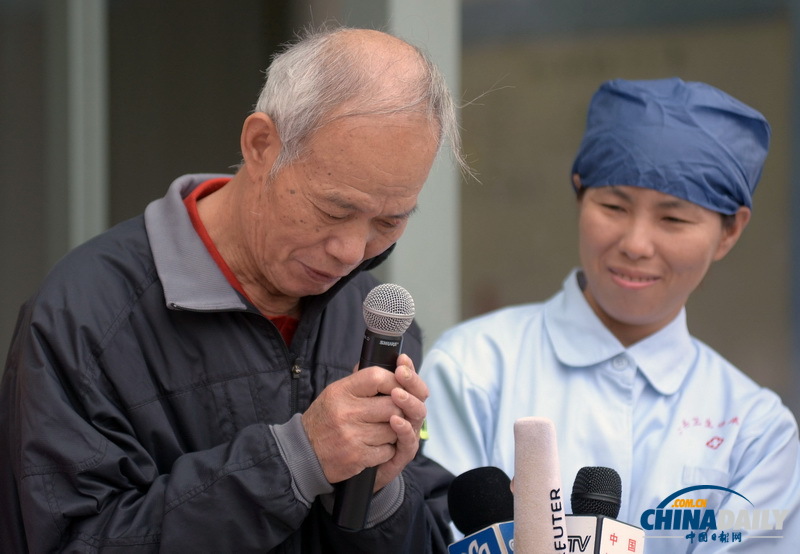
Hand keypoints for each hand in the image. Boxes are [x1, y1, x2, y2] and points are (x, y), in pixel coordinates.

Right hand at [301, 353, 427, 488]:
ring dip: (393, 432)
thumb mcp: (335, 394)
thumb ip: (360, 383)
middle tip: (393, 415)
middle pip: (392, 405)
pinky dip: (386, 450)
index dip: (394, 381)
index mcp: (341, 391)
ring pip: (394, 429)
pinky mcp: (357, 456)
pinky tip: (375, 447)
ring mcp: (352, 435)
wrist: (303, 453)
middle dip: (398, 410)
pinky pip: (387, 450)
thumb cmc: (324, 420)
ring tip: (382, 432)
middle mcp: (346, 411)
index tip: (399, 388)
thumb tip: (389, 367)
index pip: (376, 377)